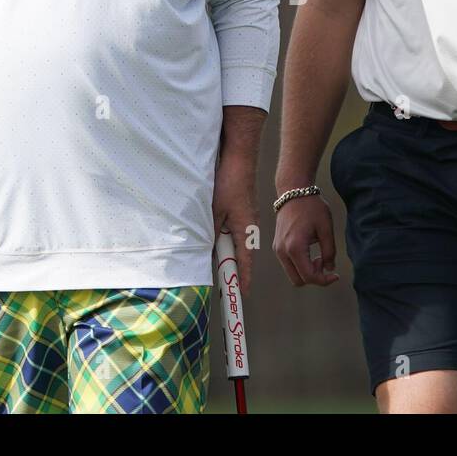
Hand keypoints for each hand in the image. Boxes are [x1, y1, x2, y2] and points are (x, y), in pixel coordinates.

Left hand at [212, 154, 257, 290]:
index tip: (241, 294)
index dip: (242, 278)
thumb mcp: (214, 210)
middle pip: (241, 255)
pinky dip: (227, 241)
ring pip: (237, 243)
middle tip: (224, 286)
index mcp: (246, 230)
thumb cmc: (229, 184)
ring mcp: (248, 220)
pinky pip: (235, 233)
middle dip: (232, 270)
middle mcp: (250, 228)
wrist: (239, 161)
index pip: (245, 261)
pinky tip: (217, 241)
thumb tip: (206, 250)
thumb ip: (211, 231)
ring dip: (228, 254)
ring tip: (218, 267)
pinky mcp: (243, 213)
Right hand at [273, 191, 338, 286]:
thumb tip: (330, 269)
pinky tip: (309, 251)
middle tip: (324, 261)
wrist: (293, 192)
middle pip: (298, 280)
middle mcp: (282, 251)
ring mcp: (277, 249)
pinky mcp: (277, 246)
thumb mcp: (326, 229)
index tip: (335, 275)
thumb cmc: (311, 207)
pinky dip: (300, 265)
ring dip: (306, 271)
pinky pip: (288, 265)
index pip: (309, 276)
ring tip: (318, 256)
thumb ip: (329, 252)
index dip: (324, 281)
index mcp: (295, 247)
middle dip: (314, 277)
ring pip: (292, 274)